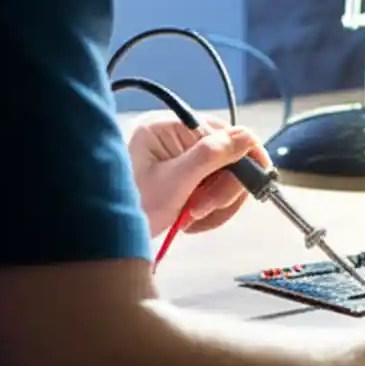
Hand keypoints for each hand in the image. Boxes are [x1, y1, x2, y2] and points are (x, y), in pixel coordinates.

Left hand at [126, 111, 271, 238]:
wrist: (106, 238)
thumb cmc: (131, 210)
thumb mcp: (175, 182)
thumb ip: (212, 156)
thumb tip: (247, 137)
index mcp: (167, 126)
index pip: (224, 132)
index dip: (245, 157)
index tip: (258, 180)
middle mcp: (173, 136)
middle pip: (228, 154)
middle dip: (223, 187)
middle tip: (204, 209)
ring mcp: (178, 156)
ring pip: (225, 174)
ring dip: (217, 201)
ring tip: (193, 216)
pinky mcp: (182, 175)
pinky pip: (214, 186)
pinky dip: (211, 207)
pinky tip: (192, 217)